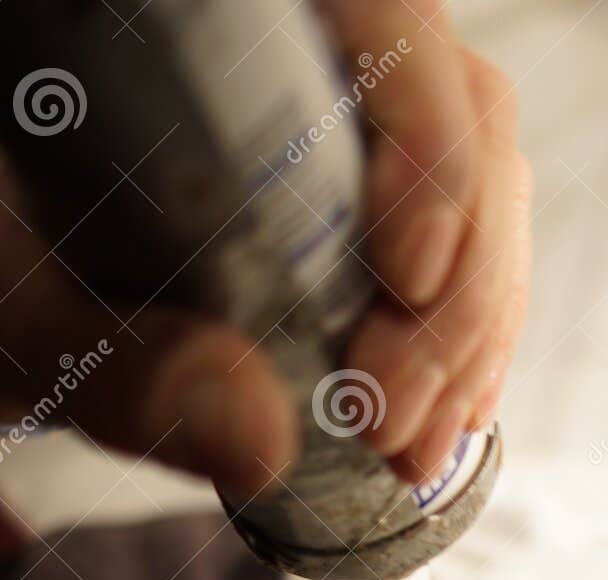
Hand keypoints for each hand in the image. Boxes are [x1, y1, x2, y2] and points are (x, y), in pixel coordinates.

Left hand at [0, 0, 530, 493]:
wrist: (14, 271)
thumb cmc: (1, 259)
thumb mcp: (27, 319)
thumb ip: (126, 367)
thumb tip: (262, 438)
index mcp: (211, 19)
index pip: (379, 14)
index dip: (423, 134)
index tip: (408, 276)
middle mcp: (309, 41)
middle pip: (460, 111)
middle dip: (457, 280)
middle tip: (393, 411)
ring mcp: (363, 108)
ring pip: (488, 179)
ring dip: (472, 326)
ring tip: (415, 439)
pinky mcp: (393, 179)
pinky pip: (480, 235)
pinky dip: (472, 337)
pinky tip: (442, 414)